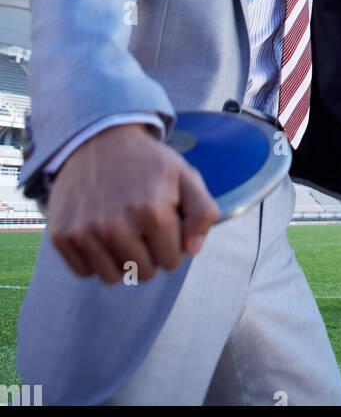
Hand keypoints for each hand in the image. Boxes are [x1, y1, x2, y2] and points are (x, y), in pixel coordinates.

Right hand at [46, 123, 220, 284]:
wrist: (100, 139)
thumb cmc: (148, 163)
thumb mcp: (185, 176)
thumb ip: (202, 213)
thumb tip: (192, 251)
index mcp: (152, 213)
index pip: (171, 262)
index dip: (171, 244)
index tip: (164, 223)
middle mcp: (116, 226)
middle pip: (143, 273)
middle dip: (148, 254)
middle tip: (142, 225)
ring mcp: (86, 232)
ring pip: (112, 277)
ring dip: (120, 259)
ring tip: (122, 228)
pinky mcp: (62, 235)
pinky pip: (84, 272)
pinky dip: (94, 257)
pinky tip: (99, 230)